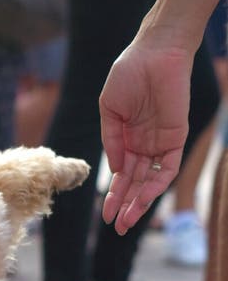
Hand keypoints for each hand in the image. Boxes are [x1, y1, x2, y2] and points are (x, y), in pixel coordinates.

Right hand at [99, 39, 193, 233]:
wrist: (155, 52)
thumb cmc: (129, 74)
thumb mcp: (109, 110)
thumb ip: (111, 140)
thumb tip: (116, 170)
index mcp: (126, 139)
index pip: (122, 176)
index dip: (114, 196)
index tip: (105, 216)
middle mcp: (144, 145)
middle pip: (135, 183)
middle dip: (126, 206)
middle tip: (117, 228)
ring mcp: (160, 143)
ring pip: (151, 181)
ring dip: (140, 202)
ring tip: (128, 220)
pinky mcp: (176, 137)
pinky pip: (168, 166)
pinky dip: (157, 183)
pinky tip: (144, 197)